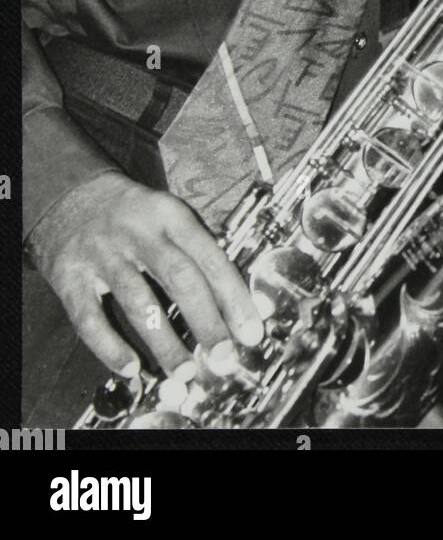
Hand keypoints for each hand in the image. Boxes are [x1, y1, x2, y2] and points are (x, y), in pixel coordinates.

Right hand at [28, 171, 263, 378]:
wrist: (70, 195)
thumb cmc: (133, 215)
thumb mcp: (167, 215)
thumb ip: (196, 252)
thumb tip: (233, 306)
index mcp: (169, 215)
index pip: (209, 257)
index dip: (233, 297)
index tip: (249, 331)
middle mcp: (138, 232)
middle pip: (179, 277)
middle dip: (205, 321)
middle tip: (222, 356)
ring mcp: (102, 254)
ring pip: (139, 302)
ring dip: (164, 342)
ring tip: (183, 370)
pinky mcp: (70, 276)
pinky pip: (90, 318)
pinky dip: (110, 348)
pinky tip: (130, 368)